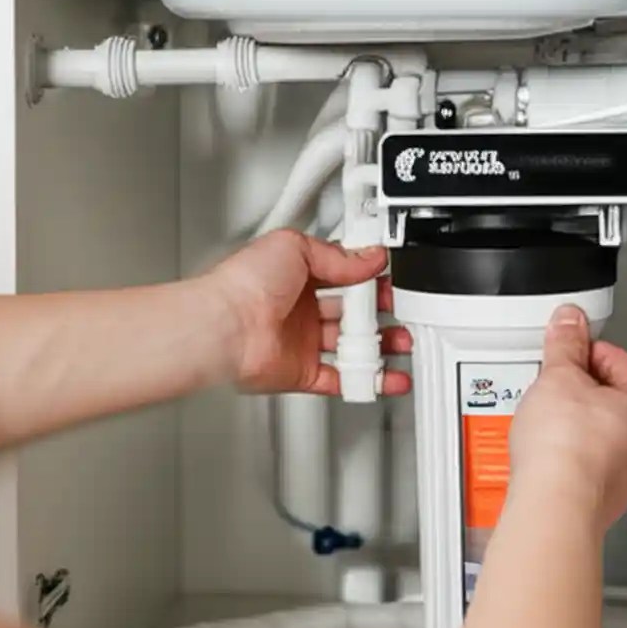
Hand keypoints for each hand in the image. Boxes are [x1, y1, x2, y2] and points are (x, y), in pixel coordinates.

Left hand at [204, 229, 411, 395]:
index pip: (344, 276)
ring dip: (381, 346)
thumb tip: (369, 257)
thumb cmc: (244, 283)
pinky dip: (367, 381)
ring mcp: (302, 342)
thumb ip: (338, 254)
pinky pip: (342, 379)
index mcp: (297, 276)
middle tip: (400, 310)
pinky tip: (387, 377)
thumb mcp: (295, 246)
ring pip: (352, 347)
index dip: (369, 278)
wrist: (224, 326)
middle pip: (352, 313)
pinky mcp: (303, 372)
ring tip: (402, 342)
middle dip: (381, 313)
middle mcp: (300, 310)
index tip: (389, 278)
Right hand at [509, 305, 626, 529]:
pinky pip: (584, 462)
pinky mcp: (602, 496)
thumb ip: (565, 344)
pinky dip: (567, 453)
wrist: (553, 505)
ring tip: (547, 423)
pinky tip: (548, 452)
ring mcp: (625, 475)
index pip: (617, 362)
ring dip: (570, 422)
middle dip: (576, 388)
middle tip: (550, 387)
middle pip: (608, 397)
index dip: (583, 350)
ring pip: (596, 432)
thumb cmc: (568, 450)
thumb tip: (569, 322)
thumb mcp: (559, 377)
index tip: (564, 348)